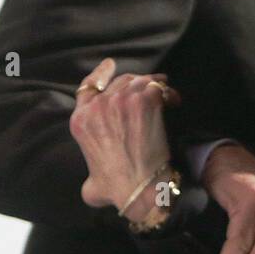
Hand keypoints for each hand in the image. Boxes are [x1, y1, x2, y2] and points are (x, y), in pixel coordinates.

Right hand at [69, 58, 180, 218]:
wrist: (139, 186)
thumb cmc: (116, 188)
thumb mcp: (90, 182)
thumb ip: (90, 175)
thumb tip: (95, 182)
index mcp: (80, 120)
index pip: (87, 86)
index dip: (100, 73)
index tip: (110, 65)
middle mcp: (98, 106)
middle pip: (119, 81)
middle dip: (135, 83)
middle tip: (151, 89)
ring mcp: (121, 100)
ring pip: (140, 81)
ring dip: (154, 86)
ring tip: (167, 94)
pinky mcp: (145, 101)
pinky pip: (159, 87)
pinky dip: (168, 93)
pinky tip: (174, 102)